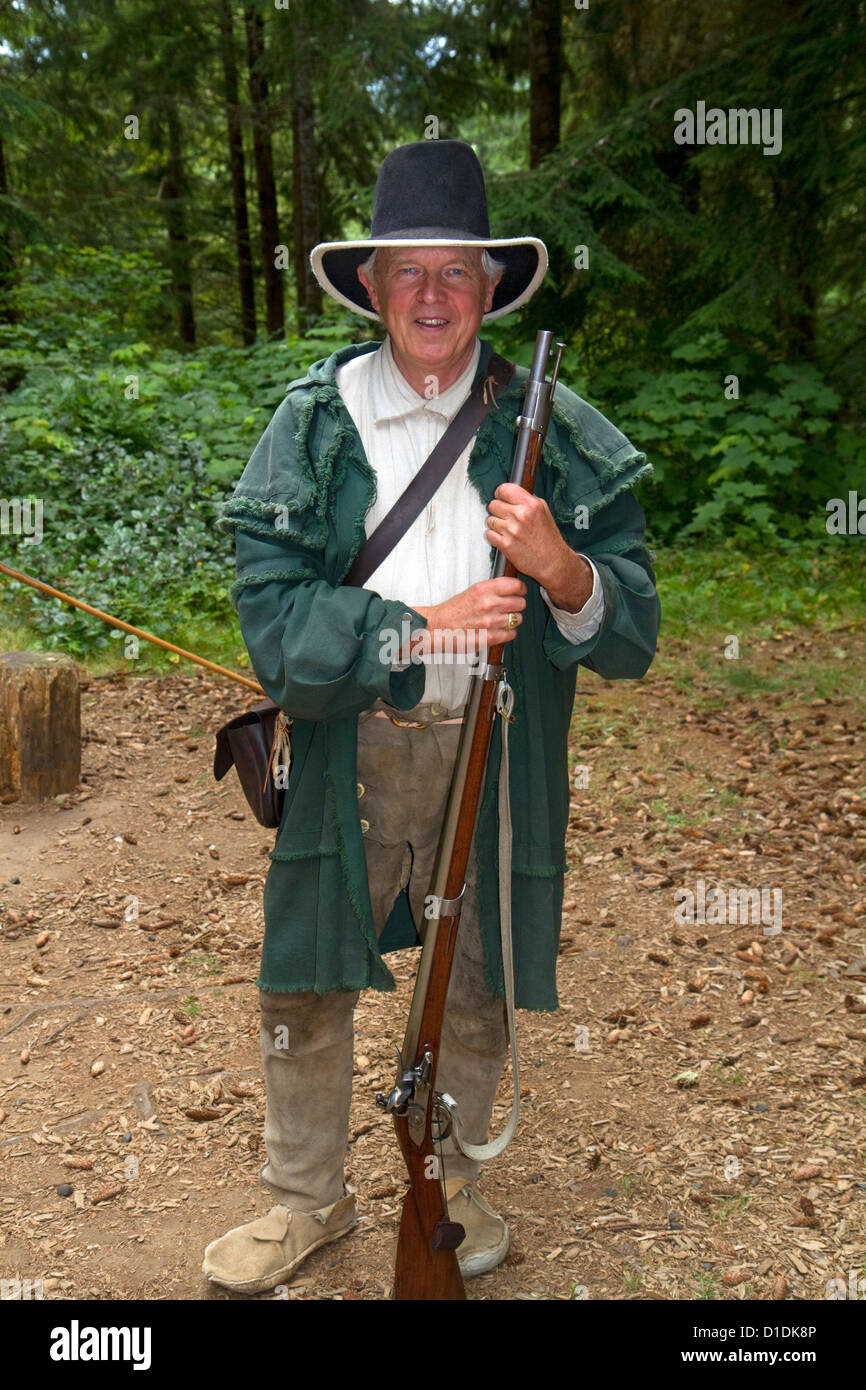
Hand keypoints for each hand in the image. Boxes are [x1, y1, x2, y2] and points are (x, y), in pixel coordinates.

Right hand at [409, 577, 527, 657]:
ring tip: (503, 620)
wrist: (437, 627)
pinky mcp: (489, 637)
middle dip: (517, 605)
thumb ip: (492, 589)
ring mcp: (490, 621)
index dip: (520, 589)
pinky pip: (511, 634)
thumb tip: (511, 589)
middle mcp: (488, 604)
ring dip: (513, 620)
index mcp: (483, 589)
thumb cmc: (452, 611)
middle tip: (511, 607)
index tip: (520, 592)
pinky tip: (500, 630)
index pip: (516, 585)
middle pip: (520, 603)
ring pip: (518, 619)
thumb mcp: (472, 591)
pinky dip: (508, 633)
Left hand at [485, 483, 569, 586]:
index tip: (501, 498)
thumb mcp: (543, 511)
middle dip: (498, 510)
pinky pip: (489, 534)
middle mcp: (520, 515)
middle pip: (493, 504)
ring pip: (490, 520)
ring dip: (496, 524)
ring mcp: (511, 530)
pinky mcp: (505, 544)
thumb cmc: (548, 538)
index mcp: (531, 505)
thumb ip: (526, 500)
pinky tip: (505, 538)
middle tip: (507, 517)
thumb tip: (510, 494)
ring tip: (509, 530)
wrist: (552, 561)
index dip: (500, 494)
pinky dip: (494, 536)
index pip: (504, 489)